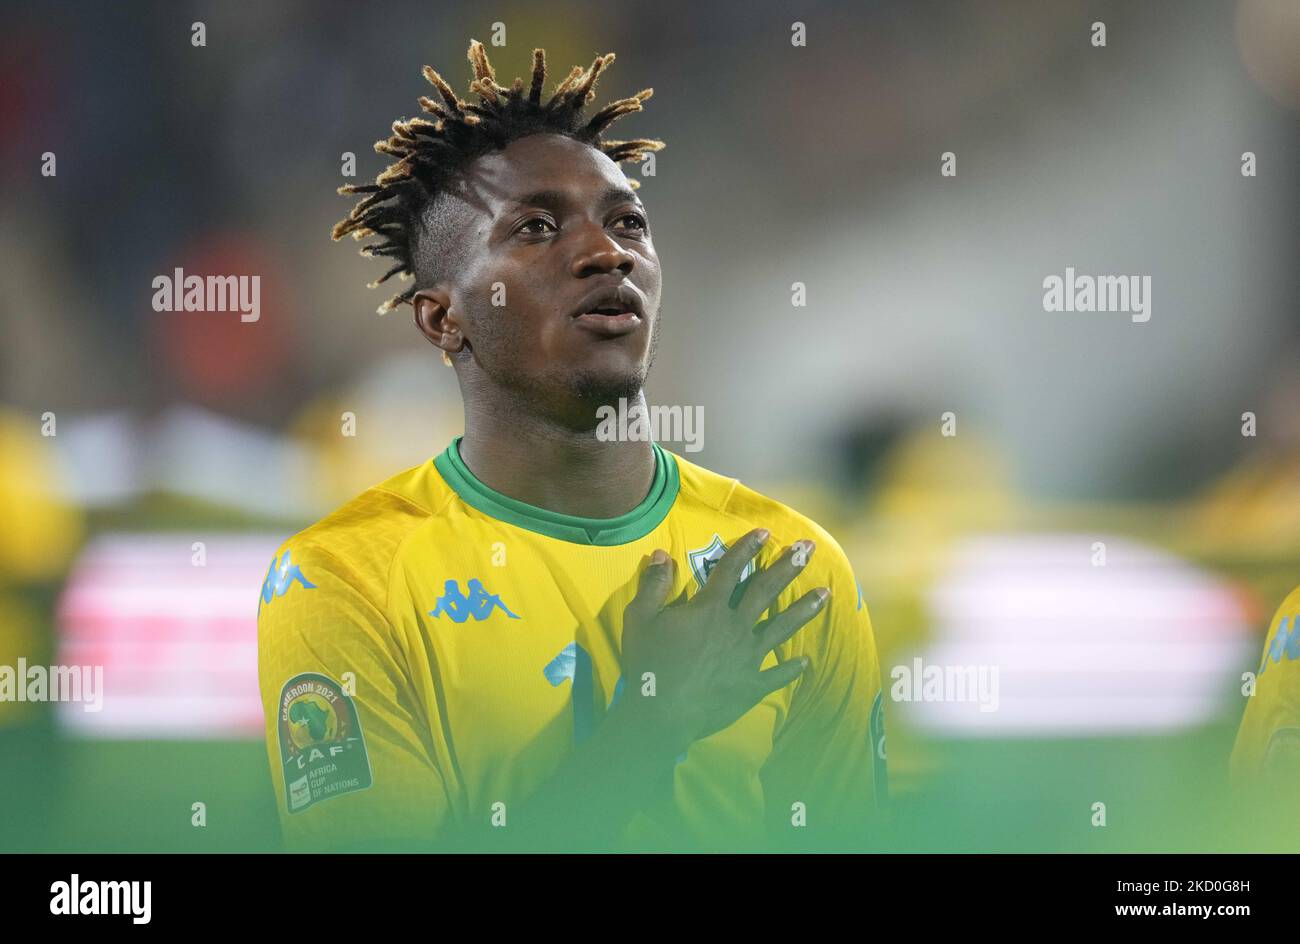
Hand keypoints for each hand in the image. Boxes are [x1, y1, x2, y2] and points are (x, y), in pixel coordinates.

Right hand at [619, 528, 829, 752]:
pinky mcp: (751, 685)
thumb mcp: (639, 619)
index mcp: (709, 608)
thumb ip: (653, 585)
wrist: (661, 713)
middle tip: (809, 549)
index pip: (731, 569)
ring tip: (827, 594)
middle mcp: (735, 627)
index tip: (765, 531)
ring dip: (805, 609)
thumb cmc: (647, 664)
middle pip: (766, 591)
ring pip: (782, 627)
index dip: (747, 548)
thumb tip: (660, 554)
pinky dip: (792, 669)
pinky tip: (806, 662)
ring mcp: (747, 657)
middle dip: (788, 567)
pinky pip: (777, 675)